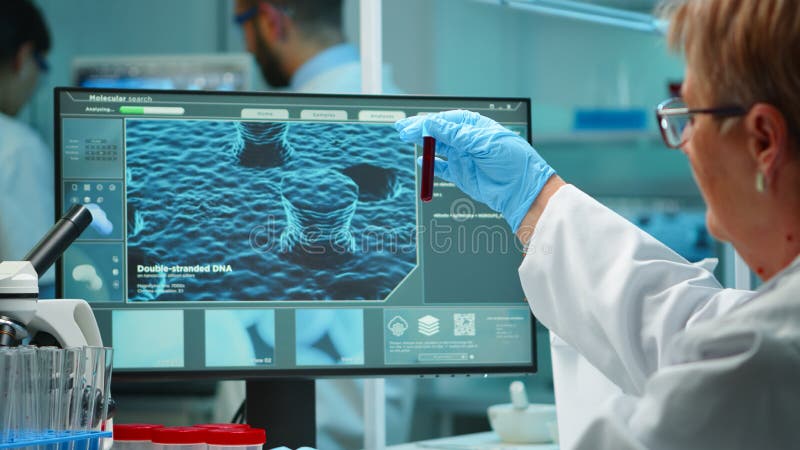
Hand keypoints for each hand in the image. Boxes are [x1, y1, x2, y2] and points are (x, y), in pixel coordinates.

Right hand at [394, 110, 554, 231]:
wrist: (523, 191)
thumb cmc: (513, 161)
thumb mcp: (483, 143)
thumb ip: (455, 135)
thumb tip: (431, 124)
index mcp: (476, 127)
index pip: (446, 120)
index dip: (428, 121)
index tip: (414, 124)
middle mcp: (468, 141)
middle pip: (439, 132)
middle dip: (420, 130)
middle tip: (402, 130)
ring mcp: (464, 158)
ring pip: (438, 148)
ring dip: (423, 144)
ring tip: (407, 139)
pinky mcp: (462, 175)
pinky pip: (442, 168)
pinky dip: (431, 165)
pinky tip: (421, 160)